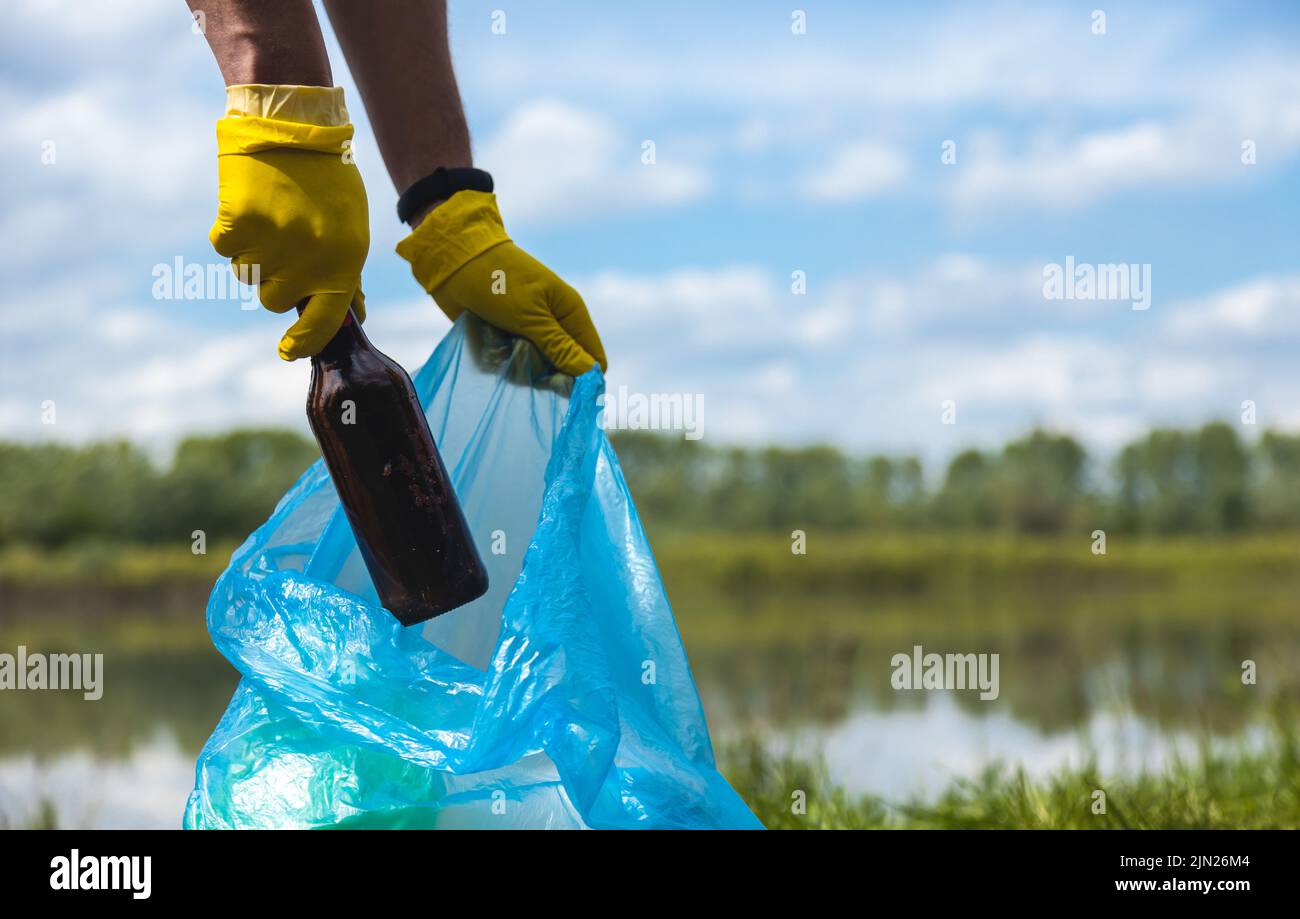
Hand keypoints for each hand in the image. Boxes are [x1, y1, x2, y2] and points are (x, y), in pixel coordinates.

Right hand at [210, 97, 368, 359]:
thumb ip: (348, 272)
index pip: (324, 322)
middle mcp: (309, 261)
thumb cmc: (327, 179)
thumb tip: (354, 314)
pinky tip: (248, 205)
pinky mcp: (238, 225)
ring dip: (253, 255)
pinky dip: (230, 232)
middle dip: (275, 280)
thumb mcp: (352, 227)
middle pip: (274, 300)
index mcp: (344, 263)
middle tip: (283, 243)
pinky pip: (224, 248)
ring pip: (247, 276)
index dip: (304, 342)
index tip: (287, 350)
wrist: (292, 126)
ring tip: (270, 217)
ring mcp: (273, 244)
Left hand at [396, 192, 605, 376]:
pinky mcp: (509, 339)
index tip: (560, 388)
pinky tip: (490, 350)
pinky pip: (514, 365)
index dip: (584, 378)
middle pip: (563, 370)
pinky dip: (503, 363)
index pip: (593, 358)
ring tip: (501, 348)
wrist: (455, 262)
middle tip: (521, 360)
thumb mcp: (531, 316)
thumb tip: (592, 375)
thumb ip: (560, 347)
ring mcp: (531, 333)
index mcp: (571, 313)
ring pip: (537, 370)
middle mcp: (555, 326)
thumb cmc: (498, 282)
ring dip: (519, 368)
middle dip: (544, 374)